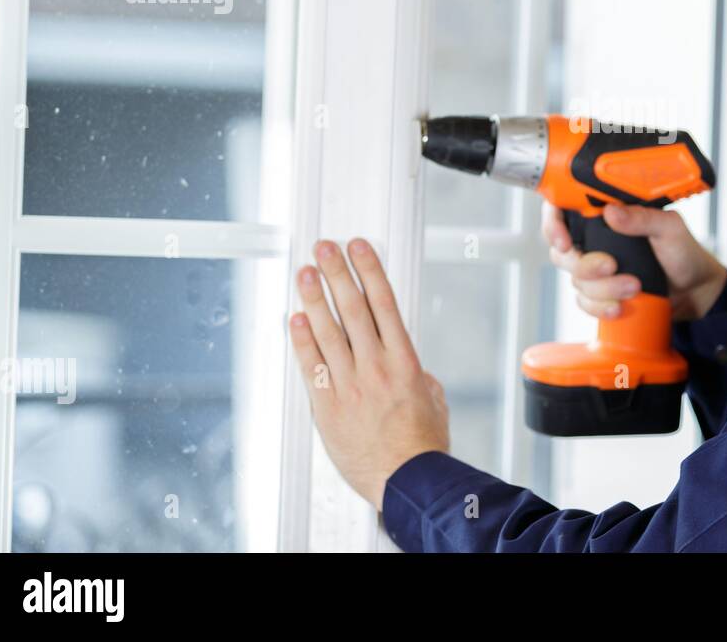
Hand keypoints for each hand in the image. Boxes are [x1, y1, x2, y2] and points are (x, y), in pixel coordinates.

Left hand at [288, 238, 449, 511]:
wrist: (407, 479)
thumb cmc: (423, 442)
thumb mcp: (431, 395)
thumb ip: (412, 369)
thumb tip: (397, 358)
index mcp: (405, 360)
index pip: (384, 303)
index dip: (369, 270)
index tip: (359, 246)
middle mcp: (376, 366)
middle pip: (352, 309)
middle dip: (337, 273)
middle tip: (324, 247)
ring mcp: (349, 385)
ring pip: (327, 332)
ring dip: (313, 299)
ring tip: (304, 273)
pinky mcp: (327, 406)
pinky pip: (311, 366)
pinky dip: (301, 341)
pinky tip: (295, 319)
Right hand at [542, 201, 726, 322]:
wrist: (694, 292)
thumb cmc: (684, 253)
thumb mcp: (670, 229)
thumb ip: (643, 217)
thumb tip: (611, 212)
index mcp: (607, 216)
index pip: (564, 210)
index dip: (552, 224)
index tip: (564, 242)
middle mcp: (596, 241)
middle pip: (562, 252)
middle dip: (585, 265)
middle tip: (612, 267)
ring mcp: (596, 269)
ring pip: (575, 281)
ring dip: (601, 289)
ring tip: (634, 288)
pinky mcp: (601, 293)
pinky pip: (584, 303)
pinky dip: (600, 307)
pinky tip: (619, 308)